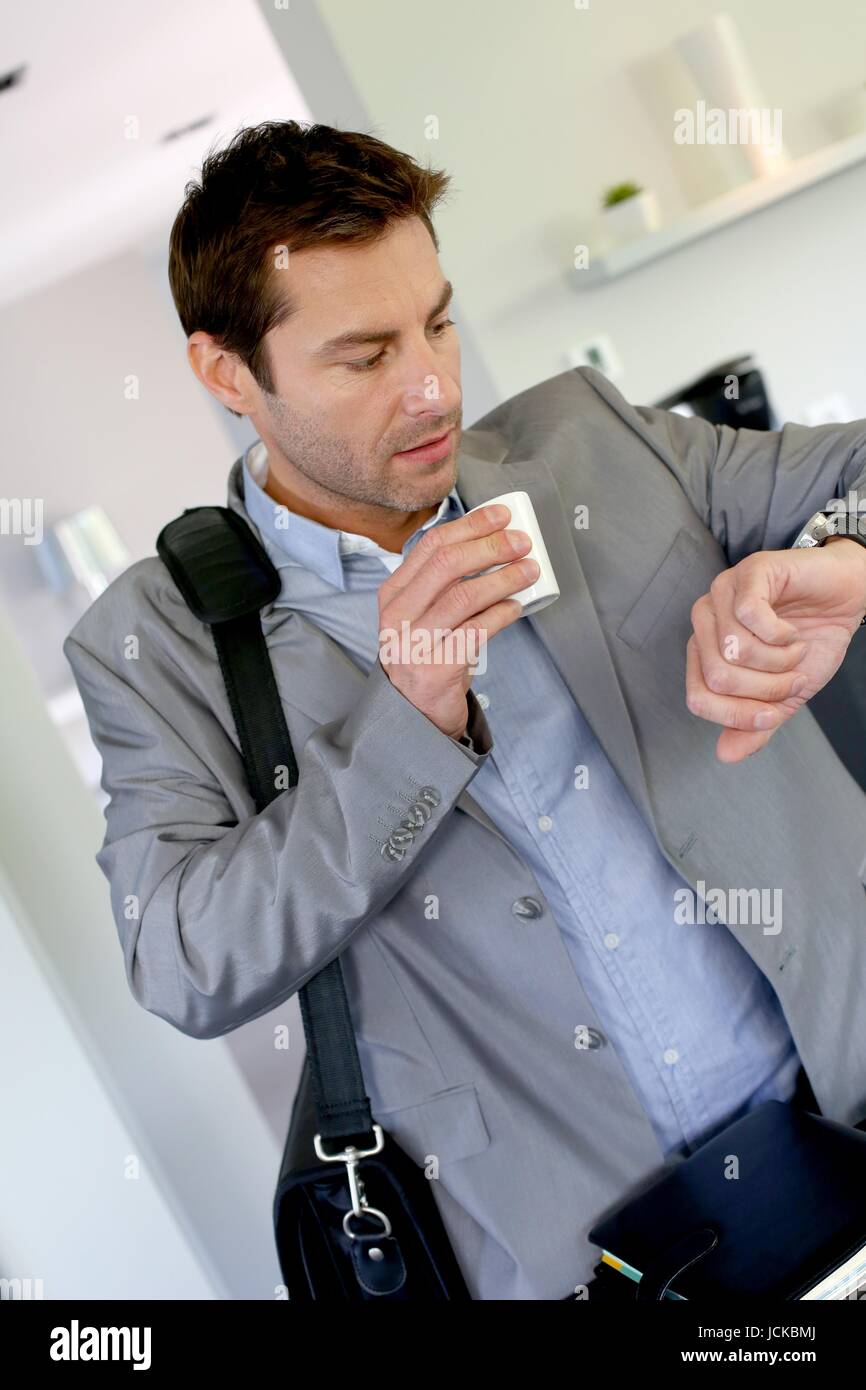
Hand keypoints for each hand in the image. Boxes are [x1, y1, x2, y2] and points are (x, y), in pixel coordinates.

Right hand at [377, 504, 538, 737]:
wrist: (414, 713)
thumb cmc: (427, 655)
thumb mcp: (422, 615)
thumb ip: (444, 584)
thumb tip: (495, 543)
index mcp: (394, 593)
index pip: (432, 546)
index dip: (471, 525)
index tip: (502, 516)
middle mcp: (398, 616)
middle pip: (447, 565)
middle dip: (491, 547)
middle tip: (522, 543)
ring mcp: (414, 644)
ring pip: (464, 597)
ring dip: (504, 579)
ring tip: (529, 571)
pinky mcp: (436, 669)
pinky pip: (476, 632)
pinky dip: (502, 615)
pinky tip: (517, 606)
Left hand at [686, 538, 865, 763]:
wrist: (848, 599)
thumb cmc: (812, 639)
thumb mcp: (785, 695)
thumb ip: (756, 724)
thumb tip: (726, 755)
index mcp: (704, 650)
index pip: (699, 699)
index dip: (739, 715)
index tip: (774, 713)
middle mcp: (705, 620)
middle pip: (718, 678)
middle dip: (767, 689)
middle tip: (793, 676)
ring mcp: (723, 592)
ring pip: (734, 651)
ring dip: (778, 661)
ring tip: (795, 650)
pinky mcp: (749, 572)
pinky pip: (748, 615)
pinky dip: (781, 635)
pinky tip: (791, 631)